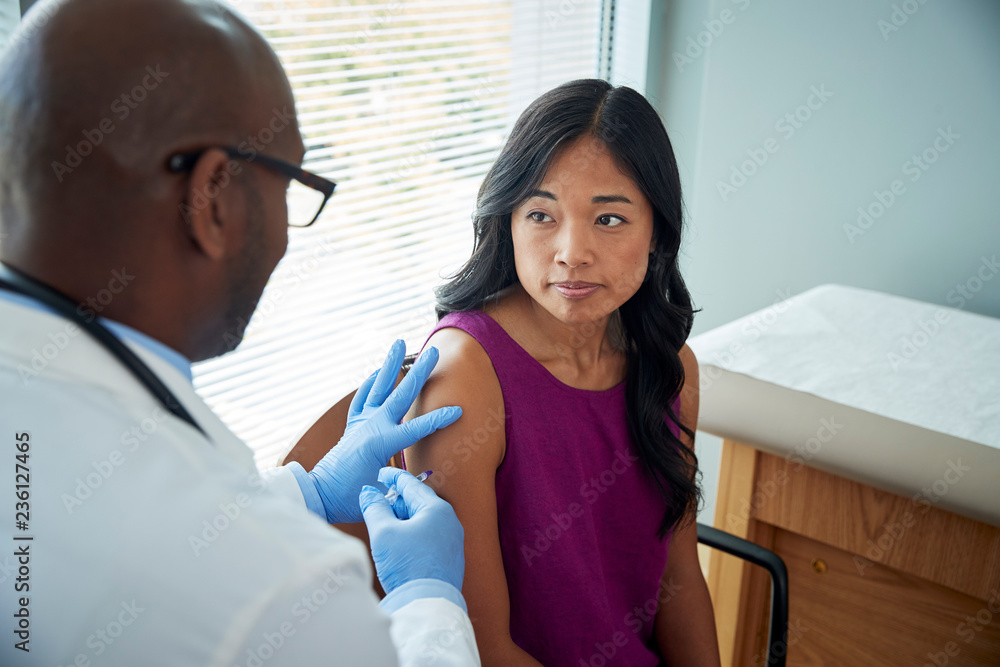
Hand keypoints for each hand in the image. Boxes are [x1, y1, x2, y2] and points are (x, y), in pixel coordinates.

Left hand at [308, 340, 461, 523]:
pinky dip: (370, 383)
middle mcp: (373, 426)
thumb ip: (406, 483)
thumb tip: (426, 476)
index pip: (418, 428)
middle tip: (433, 353)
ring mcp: (361, 422)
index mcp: (383, 443)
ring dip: (390, 364)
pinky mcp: (353, 424)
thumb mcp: (384, 494)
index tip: (458, 410)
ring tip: (398, 342)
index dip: (439, 419)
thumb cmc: (351, 498)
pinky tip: (377, 371)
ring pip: (379, 387)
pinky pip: (362, 398)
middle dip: (419, 373)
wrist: (318, 494)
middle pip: (401, 395)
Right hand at [360, 467, 464, 593]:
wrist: (427, 605)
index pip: (411, 484)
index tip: (380, 473)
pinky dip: (412, 535)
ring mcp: (452, 541)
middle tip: (377, 506)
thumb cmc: (407, 566)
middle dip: (396, 503)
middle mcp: (450, 521)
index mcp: (437, 509)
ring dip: (403, 521)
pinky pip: (429, 537)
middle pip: (418, 503)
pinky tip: (398, 546)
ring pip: (423, 521)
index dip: (392, 477)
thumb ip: (374, 508)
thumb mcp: (384, 532)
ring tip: (384, 529)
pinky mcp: (450, 558)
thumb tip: (368, 492)